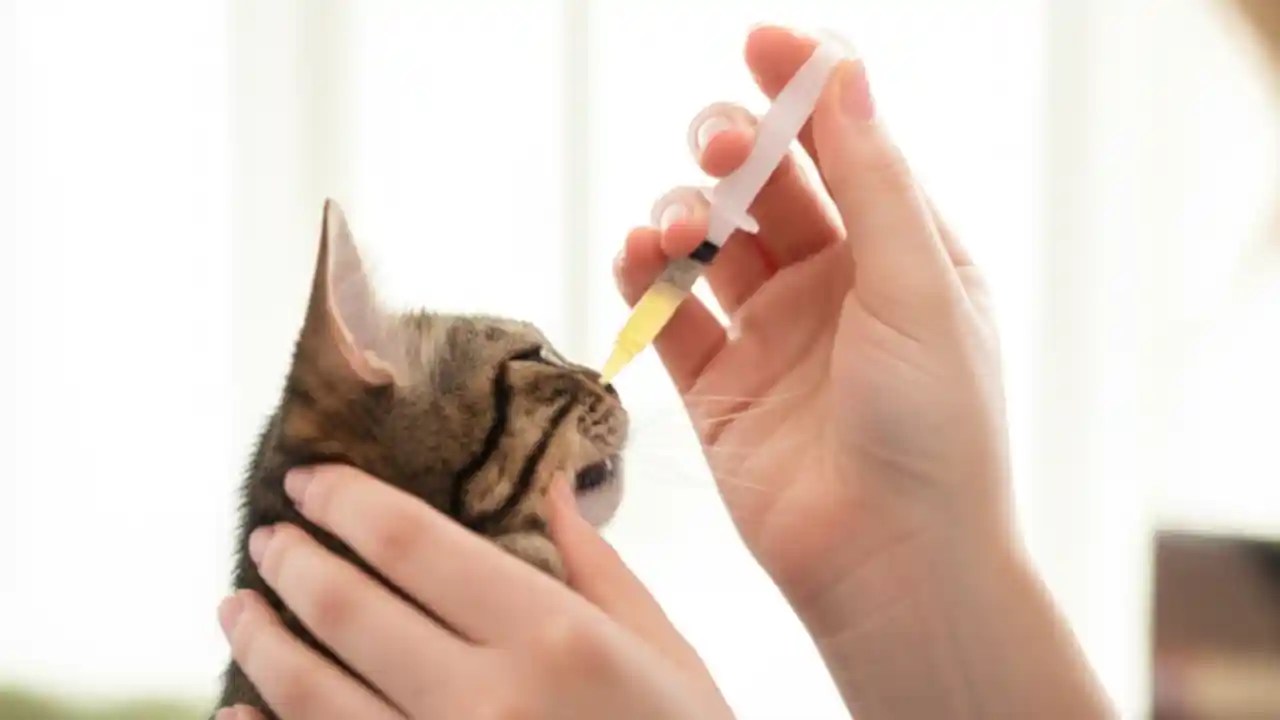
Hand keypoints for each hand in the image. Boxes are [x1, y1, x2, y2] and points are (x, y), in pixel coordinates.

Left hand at [215, 465, 730, 719]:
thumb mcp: (665, 654)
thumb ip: (596, 567)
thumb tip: (550, 484)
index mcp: (555, 639)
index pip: (415, 544)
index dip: (348, 503)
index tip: (311, 479)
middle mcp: (486, 703)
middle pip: (350, 611)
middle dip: (293, 563)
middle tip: (268, 538)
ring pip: (314, 697)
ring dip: (262, 644)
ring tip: (239, 608)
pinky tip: (238, 715)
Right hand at [615, 26, 1111, 717]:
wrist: (891, 565)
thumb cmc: (935, 431)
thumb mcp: (919, 289)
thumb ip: (873, 180)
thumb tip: (843, 70)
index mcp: (899, 251)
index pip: (844, 143)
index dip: (803, 86)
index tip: (762, 42)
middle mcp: (833, 284)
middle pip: (766, 181)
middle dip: (735, 147)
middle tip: (717, 143)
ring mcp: (770, 334)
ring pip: (710, 241)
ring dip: (684, 212)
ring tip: (678, 226)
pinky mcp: (716, 386)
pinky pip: (669, 313)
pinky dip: (647, 278)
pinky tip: (642, 258)